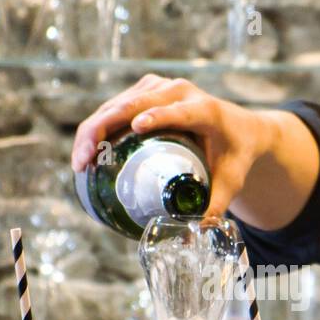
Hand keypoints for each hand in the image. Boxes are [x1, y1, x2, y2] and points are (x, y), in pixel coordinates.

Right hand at [70, 74, 276, 217]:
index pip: (178, 111)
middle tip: (84, 160)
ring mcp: (160, 87)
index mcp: (205, 109)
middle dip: (103, 130)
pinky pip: (115, 105)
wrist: (240, 126)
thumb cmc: (236, 154)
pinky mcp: (147, 89)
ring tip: (79, 162)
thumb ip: (217, 206)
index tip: (137, 128)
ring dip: (92, 129)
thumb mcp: (232, 181)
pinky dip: (97, 126)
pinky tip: (85, 151)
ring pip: (117, 103)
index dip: (158, 116)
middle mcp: (180, 91)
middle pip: (133, 104)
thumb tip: (196, 232)